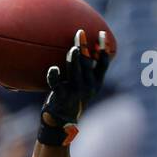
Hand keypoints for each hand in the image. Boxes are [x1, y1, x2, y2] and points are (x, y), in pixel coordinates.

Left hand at [39, 30, 109, 146]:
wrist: (60, 124)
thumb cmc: (70, 99)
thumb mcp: (82, 86)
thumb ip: (84, 70)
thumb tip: (82, 47)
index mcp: (95, 83)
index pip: (102, 64)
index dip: (103, 49)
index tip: (102, 34)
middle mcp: (87, 88)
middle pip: (87, 64)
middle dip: (84, 48)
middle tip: (79, 32)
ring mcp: (75, 93)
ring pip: (75, 72)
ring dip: (73, 60)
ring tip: (73, 48)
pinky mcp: (61, 97)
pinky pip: (57, 85)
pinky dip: (54, 76)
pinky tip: (53, 69)